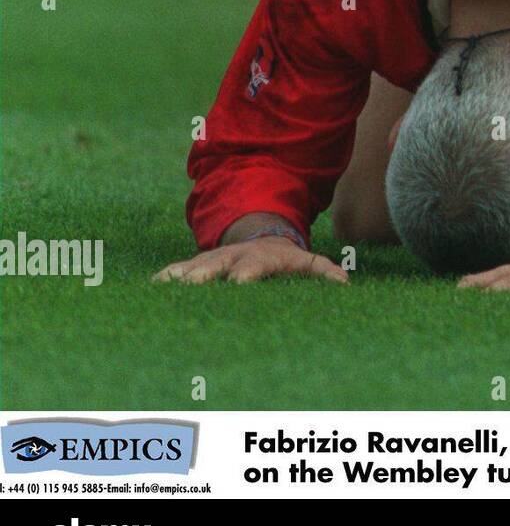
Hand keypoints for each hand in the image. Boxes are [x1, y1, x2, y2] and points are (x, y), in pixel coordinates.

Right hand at [153, 236, 347, 284]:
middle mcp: (231, 258)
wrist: (260, 236)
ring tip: (161, 288)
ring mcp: (211, 260)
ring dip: (178, 278)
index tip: (239, 283)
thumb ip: (323, 271)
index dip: (246, 274)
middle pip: (215, 266)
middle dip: (204, 276)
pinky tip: (149, 289)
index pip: (252, 267)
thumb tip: (344, 282)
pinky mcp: (195, 266)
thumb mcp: (305, 261)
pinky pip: (175, 270)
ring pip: (191, 268)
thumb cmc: (284, 258)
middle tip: (192, 286)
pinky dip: (164, 278)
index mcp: (259, 259)